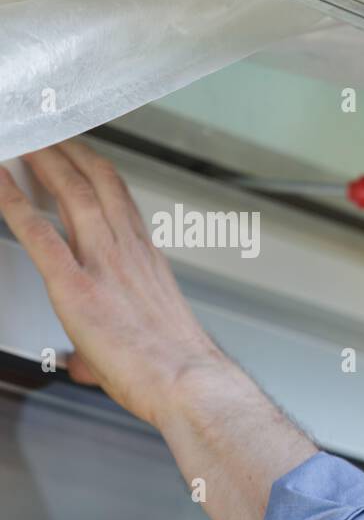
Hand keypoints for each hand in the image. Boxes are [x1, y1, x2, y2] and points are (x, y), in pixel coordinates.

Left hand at [0, 141, 226, 428]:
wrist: (189, 384)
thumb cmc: (176, 373)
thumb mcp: (144, 345)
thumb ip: (101, 349)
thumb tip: (81, 364)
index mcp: (148, 263)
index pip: (121, 203)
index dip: (99, 172)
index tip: (84, 157)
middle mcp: (128, 253)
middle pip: (97, 185)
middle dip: (70, 154)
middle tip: (50, 135)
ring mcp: (103, 265)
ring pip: (72, 194)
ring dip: (46, 163)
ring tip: (28, 142)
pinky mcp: (75, 286)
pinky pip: (36, 232)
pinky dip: (12, 202)